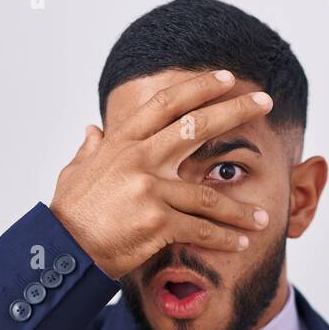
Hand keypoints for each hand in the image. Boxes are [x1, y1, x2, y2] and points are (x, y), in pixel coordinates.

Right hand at [49, 70, 272, 280]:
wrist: (63, 250)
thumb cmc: (69, 214)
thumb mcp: (75, 172)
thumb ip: (90, 150)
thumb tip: (92, 130)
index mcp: (123, 143)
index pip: (167, 104)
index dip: (200, 87)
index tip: (228, 79)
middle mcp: (140, 159)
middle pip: (198, 126)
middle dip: (236, 111)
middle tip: (265, 102)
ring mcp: (150, 189)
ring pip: (208, 194)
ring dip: (240, 208)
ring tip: (264, 216)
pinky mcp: (158, 222)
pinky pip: (202, 229)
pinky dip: (226, 238)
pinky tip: (243, 242)